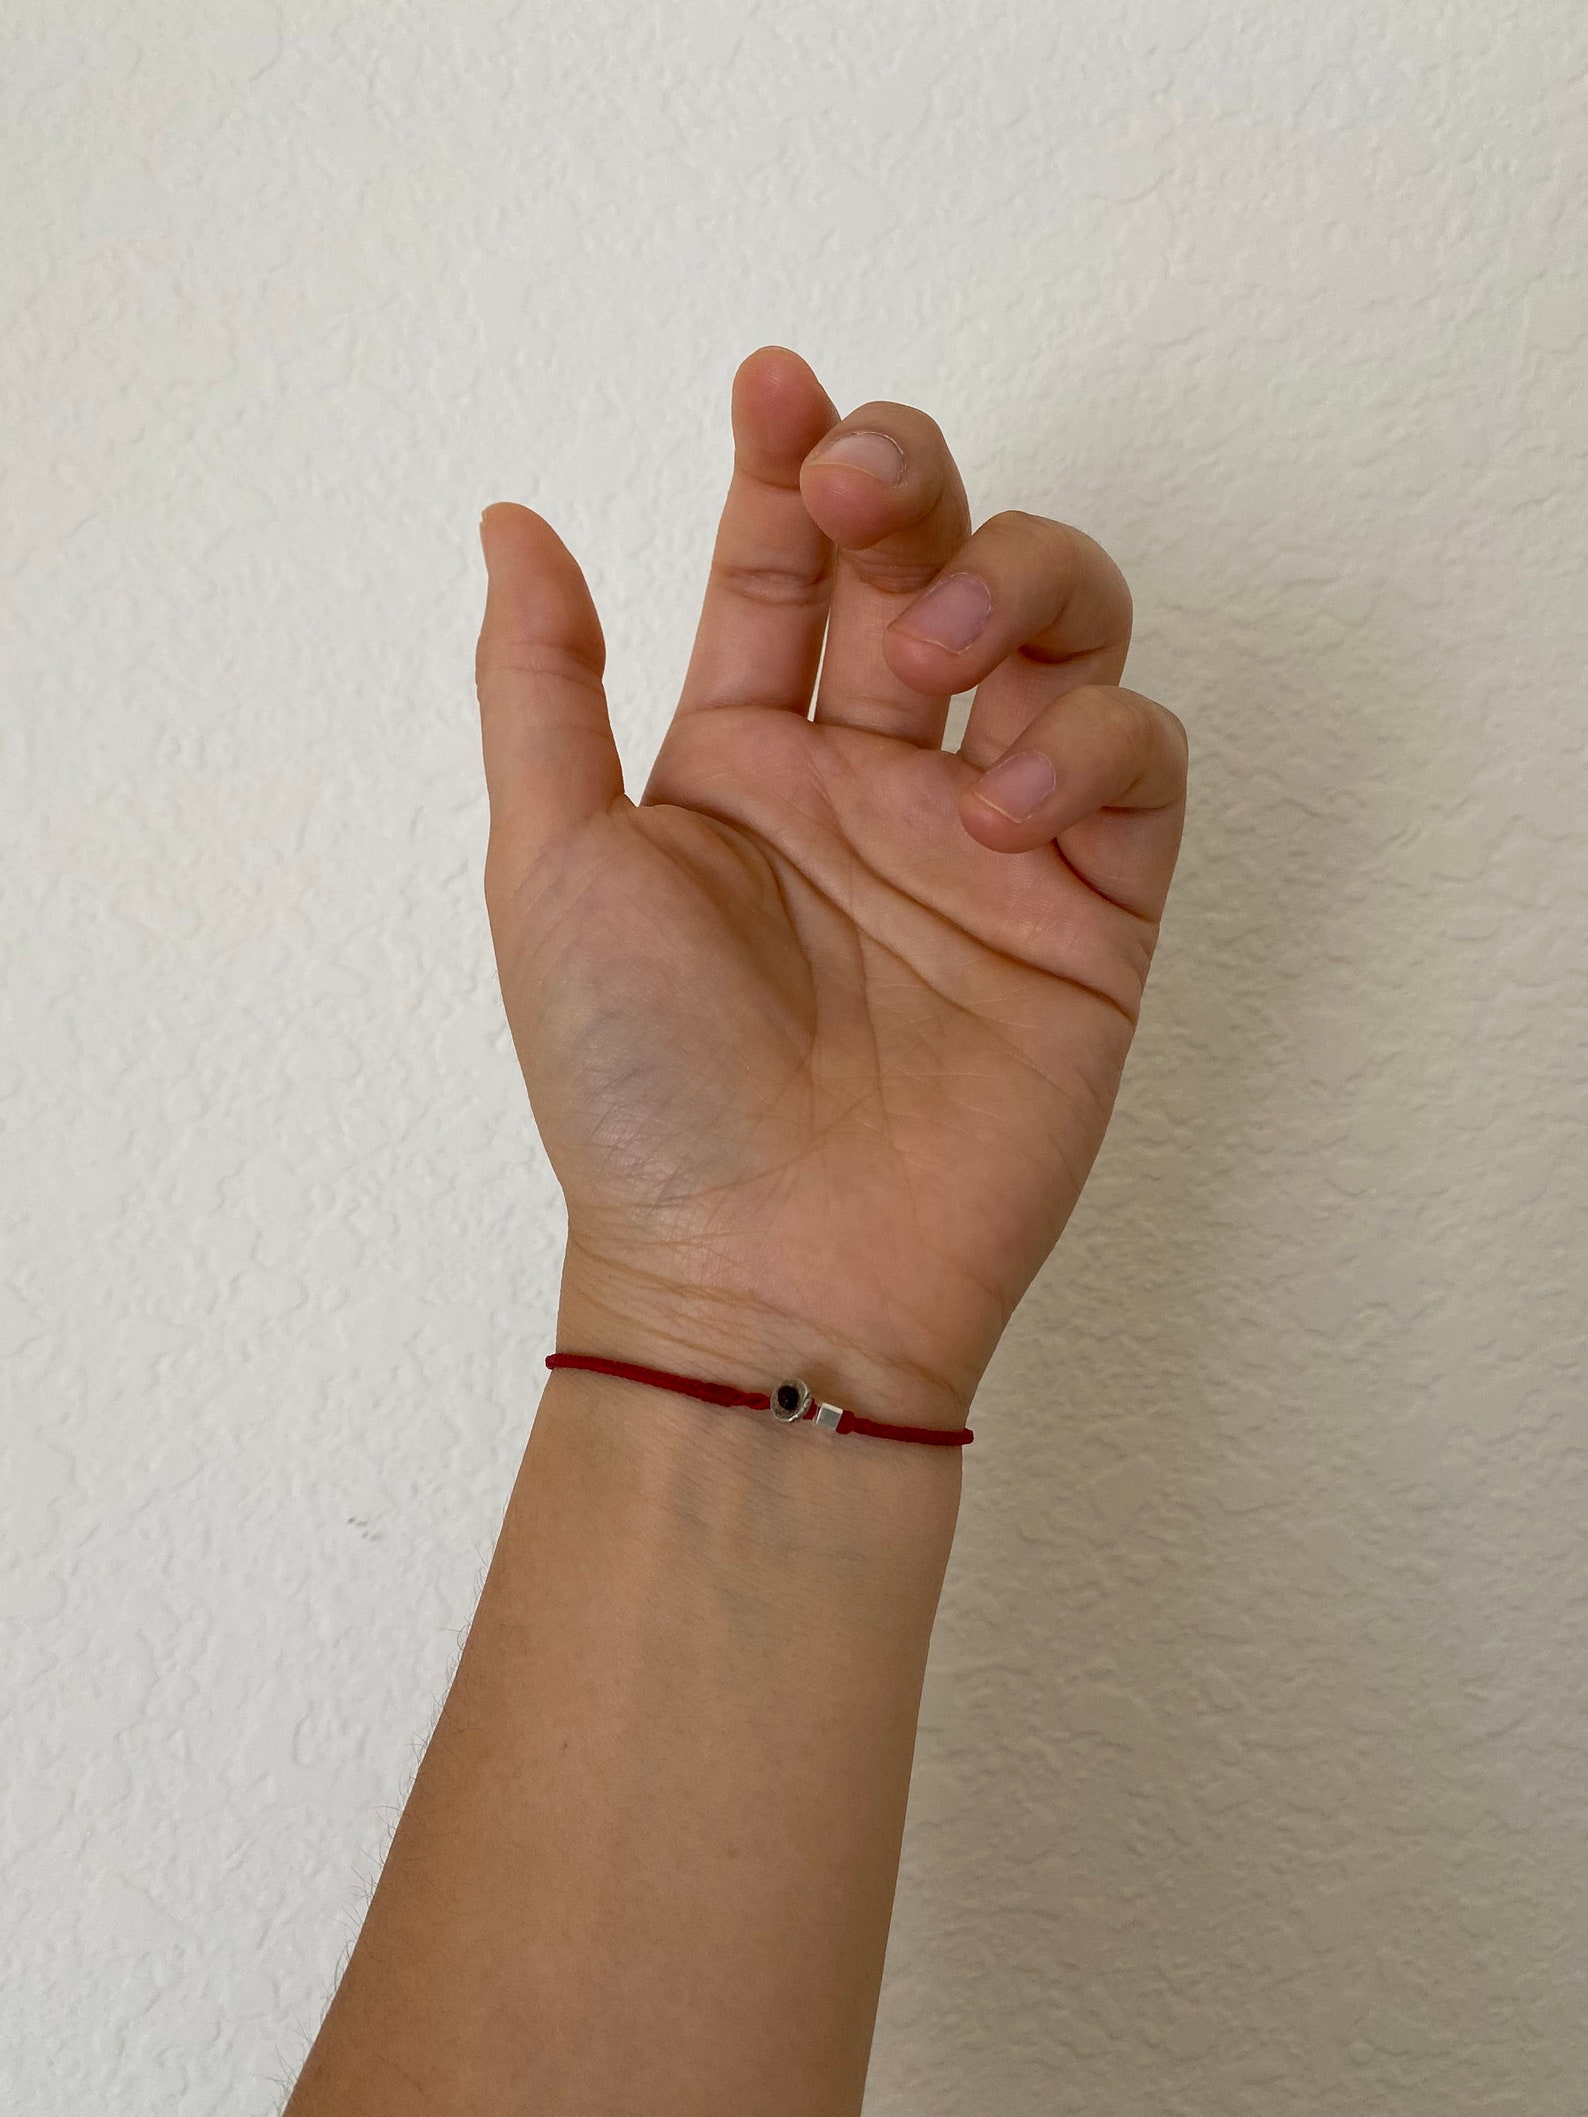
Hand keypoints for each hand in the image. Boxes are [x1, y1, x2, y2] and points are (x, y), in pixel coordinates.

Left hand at [477, 348, 1185, 1426]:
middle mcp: (872, 781)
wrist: (764, 1278)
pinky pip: (1137, 760)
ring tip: (944, 652)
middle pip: (930, 559)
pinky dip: (1092, 742)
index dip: (790, 458)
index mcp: (743, 761)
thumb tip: (514, 519)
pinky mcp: (1094, 913)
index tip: (771, 387)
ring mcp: (989, 840)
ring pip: (1062, 626)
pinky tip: (1003, 806)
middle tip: (862, 483)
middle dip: (910, 481)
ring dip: (1017, 582)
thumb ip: (542, 684)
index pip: (787, 567)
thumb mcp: (551, 866)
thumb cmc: (639, 1091)